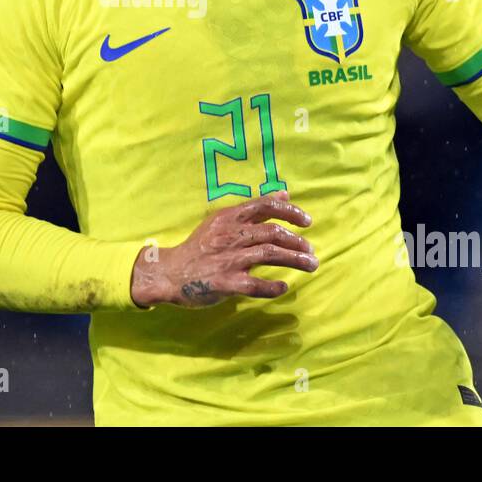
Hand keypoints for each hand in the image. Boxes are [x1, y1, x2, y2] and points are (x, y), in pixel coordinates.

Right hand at [129, 190, 317, 307]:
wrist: (170, 273)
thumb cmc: (201, 247)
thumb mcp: (224, 220)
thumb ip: (254, 209)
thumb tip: (285, 194)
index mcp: (230, 217)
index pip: (265, 206)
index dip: (290, 212)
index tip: (308, 222)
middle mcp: (230, 235)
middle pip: (273, 232)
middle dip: (298, 242)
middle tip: (311, 251)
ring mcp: (228, 259)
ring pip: (269, 255)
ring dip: (295, 260)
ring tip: (310, 265)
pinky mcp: (225, 282)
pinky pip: (255, 285)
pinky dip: (273, 286)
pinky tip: (284, 287)